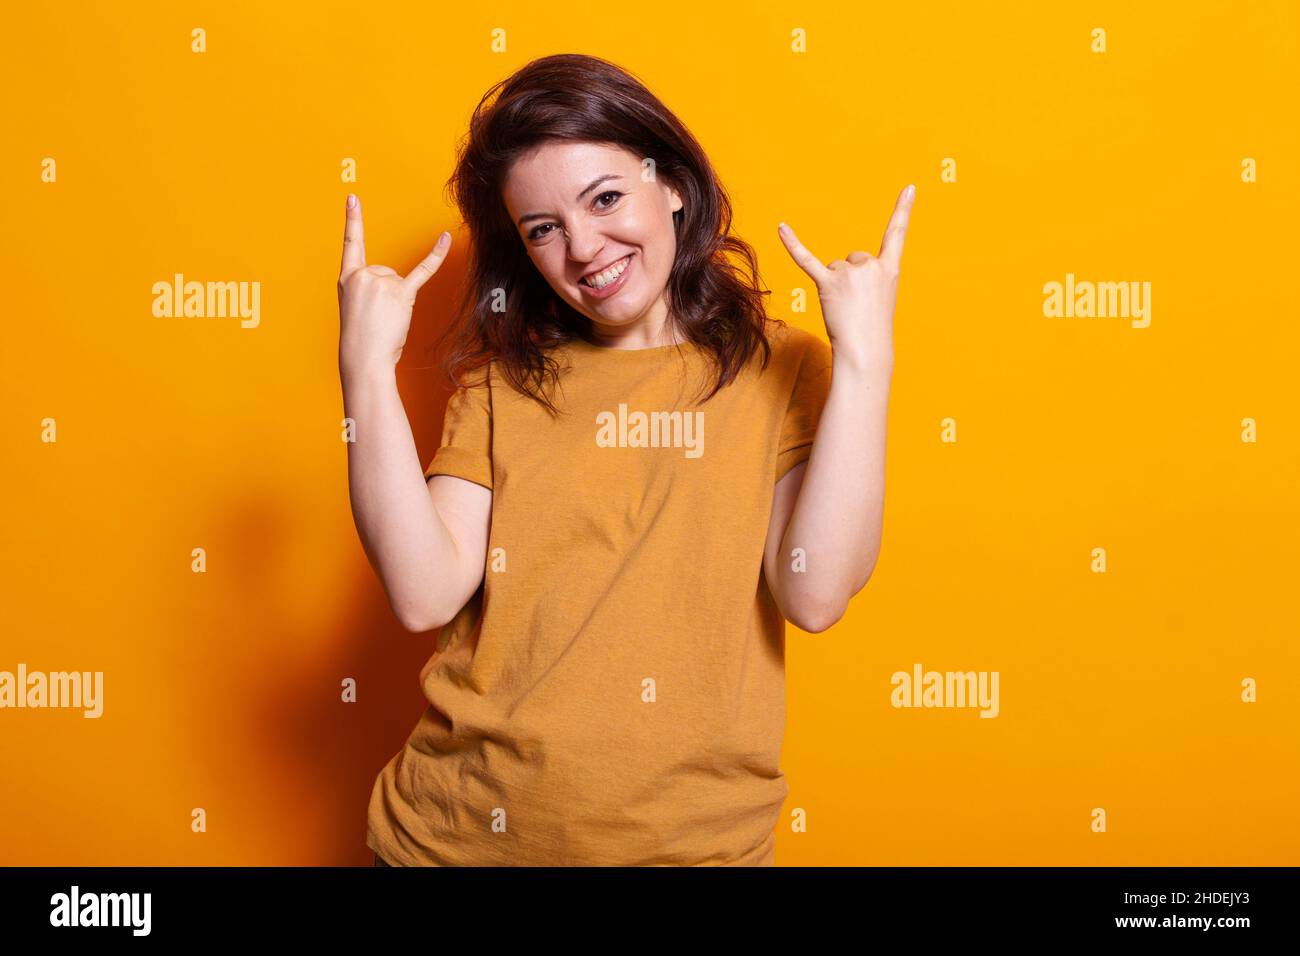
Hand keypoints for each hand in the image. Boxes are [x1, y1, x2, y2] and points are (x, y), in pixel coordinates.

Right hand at [337, 194, 450, 373]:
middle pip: (385, 272)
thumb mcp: (354, 306)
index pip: (351, 243)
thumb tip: (392, 284)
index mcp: (347, 278)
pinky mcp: (401, 293)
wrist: (363, 357)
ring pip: (399, 280)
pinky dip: (436, 255)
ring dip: (397, 301)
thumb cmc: (361, 337)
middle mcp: (363, 276)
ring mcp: (382, 283)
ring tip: (385, 319)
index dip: (352, 219)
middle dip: (385, 295)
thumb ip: (368, 287)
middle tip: (376, 317)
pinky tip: (445, 238)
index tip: (353, 198)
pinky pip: (422, 270)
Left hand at [778, 184, 913, 372]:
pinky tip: (781, 227)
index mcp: (890, 270)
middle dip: (850, 281)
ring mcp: (849, 273)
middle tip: (856, 306)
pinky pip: (806, 259)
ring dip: (834, 288)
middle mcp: (871, 265)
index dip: (904, 209)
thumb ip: (868, 279)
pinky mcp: (828, 283)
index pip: (897, 235)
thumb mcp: (881, 300)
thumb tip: (841, 272)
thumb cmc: (871, 331)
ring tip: (844, 309)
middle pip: (852, 260)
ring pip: (834, 268)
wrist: (865, 351)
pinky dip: (792, 244)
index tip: (910, 187)